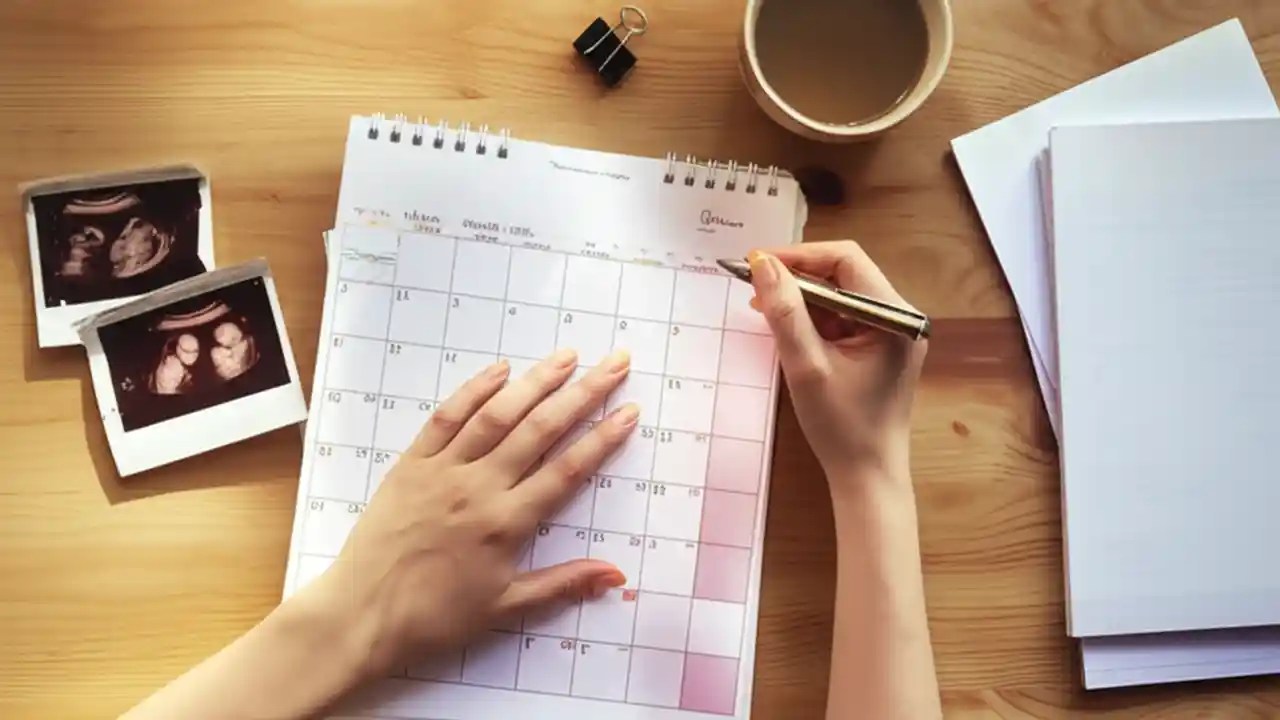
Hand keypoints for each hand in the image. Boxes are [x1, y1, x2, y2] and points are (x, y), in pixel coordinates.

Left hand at [308, 349, 637, 677]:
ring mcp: (443, 470)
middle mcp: (479, 487)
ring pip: (498, 415)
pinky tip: (500, 369)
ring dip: (535, 382)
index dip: (603, 438)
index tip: (630, 410)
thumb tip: (617, 575)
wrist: (360, 616)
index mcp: (506, 524)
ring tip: (567, 356)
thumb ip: (563, 584)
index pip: (567, 470)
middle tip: (614, 363)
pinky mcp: (411, 464)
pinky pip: (446, 418)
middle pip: (540, 430)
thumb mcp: (505, 607)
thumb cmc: (434, 618)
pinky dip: (474, 390)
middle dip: (583, 394)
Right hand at [747, 242, 925, 488]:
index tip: (759, 262)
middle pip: (843, 274)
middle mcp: (900, 317)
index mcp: (895, 317)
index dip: (800, 256)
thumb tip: (762, 265)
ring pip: (839, 295)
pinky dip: (812, 318)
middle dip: (797, 276)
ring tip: (762, 305)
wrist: (866, 476)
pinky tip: (784, 326)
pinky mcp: (879, 347)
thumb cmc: (841, 428)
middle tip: (753, 283)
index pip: (846, 260)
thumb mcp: (807, 367)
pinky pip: (842, 317)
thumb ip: (785, 313)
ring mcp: (891, 332)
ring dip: (801, 298)